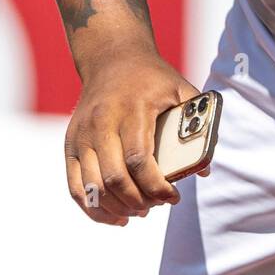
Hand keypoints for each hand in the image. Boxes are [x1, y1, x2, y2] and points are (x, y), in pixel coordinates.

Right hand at [65, 49, 210, 226]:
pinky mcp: (70, 145)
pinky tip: (117, 216)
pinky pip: (76, 188)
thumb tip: (204, 168)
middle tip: (158, 205)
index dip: (156, 186)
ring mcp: (82, 135)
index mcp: (131, 109)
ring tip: (141, 211)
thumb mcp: (180, 89)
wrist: (112, 58)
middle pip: (114, 179)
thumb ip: (197, 123)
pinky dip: (94, 209)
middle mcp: (101, 123)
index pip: (139, 159)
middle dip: (139, 201)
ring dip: (118, 208)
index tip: (173, 197)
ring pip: (93, 188)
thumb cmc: (152, 78)